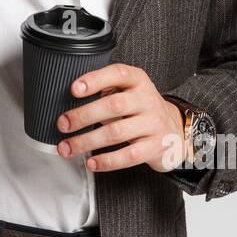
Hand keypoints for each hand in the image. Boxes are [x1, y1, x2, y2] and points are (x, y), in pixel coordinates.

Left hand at [55, 62, 185, 173]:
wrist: (174, 131)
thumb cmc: (140, 110)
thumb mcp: (128, 92)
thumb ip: (105, 92)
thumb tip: (66, 104)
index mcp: (138, 81)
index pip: (118, 74)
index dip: (95, 80)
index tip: (73, 89)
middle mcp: (147, 99)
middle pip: (113, 105)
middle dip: (83, 116)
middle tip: (62, 124)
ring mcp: (154, 123)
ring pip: (116, 132)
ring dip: (86, 141)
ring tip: (67, 148)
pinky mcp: (156, 147)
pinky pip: (128, 155)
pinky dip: (107, 160)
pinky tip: (91, 162)